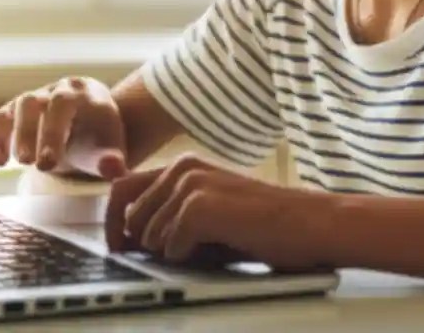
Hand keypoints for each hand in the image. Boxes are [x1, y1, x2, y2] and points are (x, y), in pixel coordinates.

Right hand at [0, 76, 127, 179]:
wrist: (93, 129)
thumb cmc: (101, 140)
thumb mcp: (110, 151)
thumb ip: (112, 161)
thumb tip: (113, 169)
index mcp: (84, 94)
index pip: (64, 103)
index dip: (52, 131)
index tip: (48, 163)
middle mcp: (58, 90)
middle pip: (34, 101)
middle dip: (29, 132)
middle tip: (29, 163)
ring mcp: (38, 98)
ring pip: (18, 105)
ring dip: (14, 134)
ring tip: (15, 163)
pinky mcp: (19, 110)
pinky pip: (2, 117)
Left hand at [105, 153, 334, 271]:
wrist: (310, 224)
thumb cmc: (267, 224)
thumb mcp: (210, 211)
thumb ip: (170, 214)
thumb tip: (128, 237)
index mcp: (183, 166)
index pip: (122, 188)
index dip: (113, 221)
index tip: (117, 246)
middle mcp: (182, 167)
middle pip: (126, 213)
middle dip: (137, 242)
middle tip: (161, 258)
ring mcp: (189, 184)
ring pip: (148, 235)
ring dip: (171, 251)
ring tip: (209, 247)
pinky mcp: (199, 207)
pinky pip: (170, 246)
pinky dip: (189, 257)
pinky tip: (220, 246)